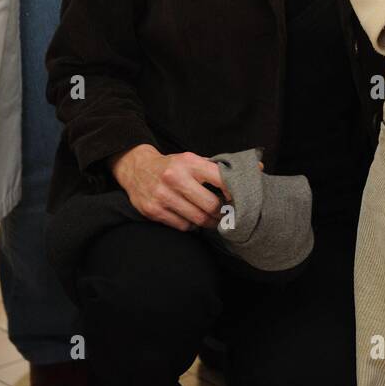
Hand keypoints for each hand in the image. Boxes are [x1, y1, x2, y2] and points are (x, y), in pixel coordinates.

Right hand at [110, 144, 229, 231]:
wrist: (136, 168)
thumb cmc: (172, 166)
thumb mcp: (192, 159)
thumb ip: (215, 168)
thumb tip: (248, 175)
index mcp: (189, 163)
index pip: (221, 179)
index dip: (234, 192)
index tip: (238, 199)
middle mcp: (175, 178)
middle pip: (210, 205)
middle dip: (222, 213)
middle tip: (227, 214)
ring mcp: (162, 196)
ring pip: (198, 219)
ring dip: (209, 222)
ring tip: (213, 219)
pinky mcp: (153, 211)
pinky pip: (183, 226)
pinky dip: (192, 226)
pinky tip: (193, 219)